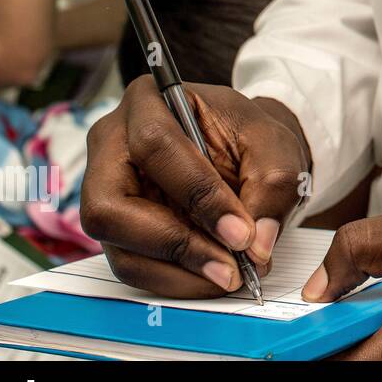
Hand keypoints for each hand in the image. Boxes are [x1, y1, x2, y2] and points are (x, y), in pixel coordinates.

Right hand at [80, 77, 310, 297]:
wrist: (243, 148)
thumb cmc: (251, 137)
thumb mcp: (275, 147)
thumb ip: (273, 188)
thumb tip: (256, 245)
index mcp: (147, 102)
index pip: (155, 146)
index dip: (197, 195)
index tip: (241, 233)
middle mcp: (111, 145)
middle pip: (111, 206)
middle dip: (175, 243)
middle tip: (229, 268)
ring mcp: (105, 188)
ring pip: (117, 244)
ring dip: (176, 271)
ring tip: (229, 276)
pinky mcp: (117, 225)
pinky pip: (131, 263)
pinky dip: (173, 279)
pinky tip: (213, 278)